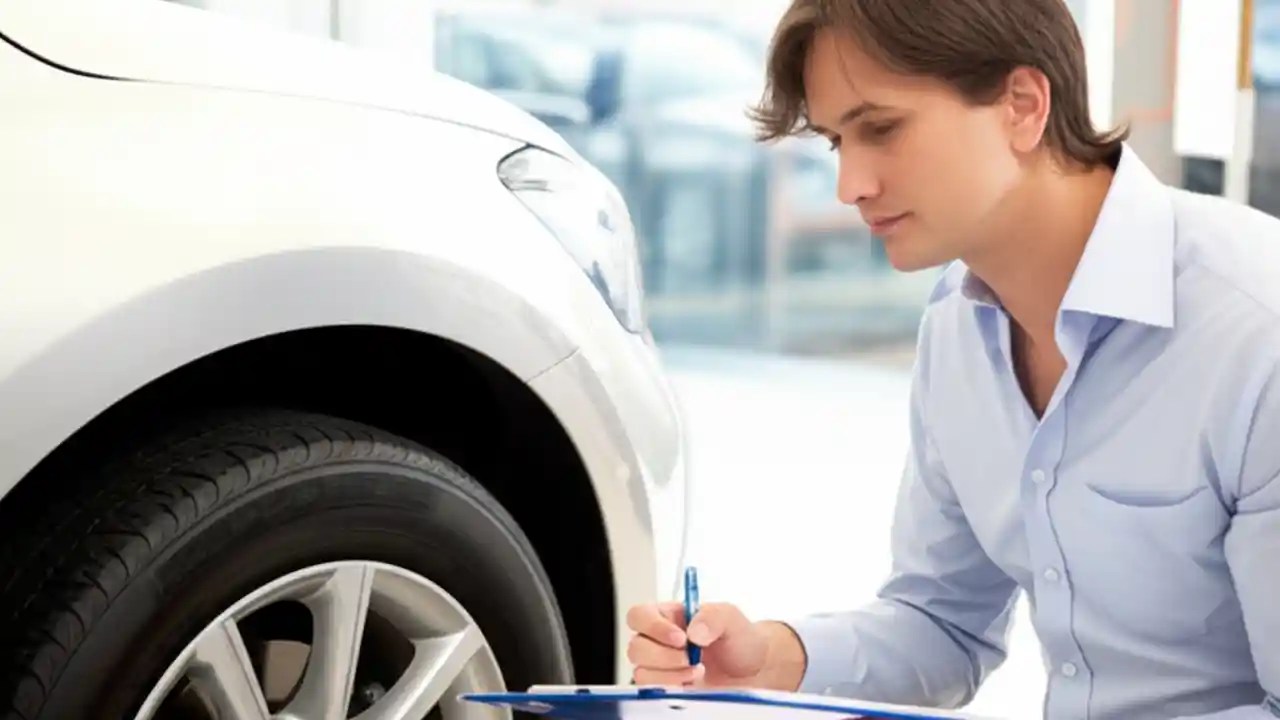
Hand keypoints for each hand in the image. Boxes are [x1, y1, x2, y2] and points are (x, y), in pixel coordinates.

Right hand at [625, 600, 770, 686]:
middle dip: (665, 656)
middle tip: (692, 657)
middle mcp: (658, 640)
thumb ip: (713, 615)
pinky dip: (672, 688)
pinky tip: (692, 684)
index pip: (639, 615)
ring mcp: (660, 666)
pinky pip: (652, 691)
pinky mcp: (666, 687)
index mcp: (668, 616)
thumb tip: (694, 631)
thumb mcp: (731, 617)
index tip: (681, 637)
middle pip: (636, 647)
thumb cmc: (738, 639)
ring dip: (670, 674)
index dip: (653, 626)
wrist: (751, 670)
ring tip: (696, 670)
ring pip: (641, 672)